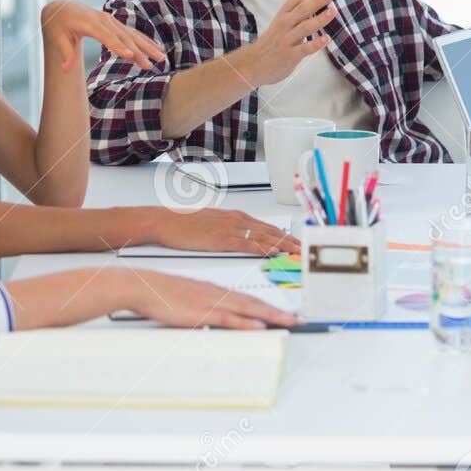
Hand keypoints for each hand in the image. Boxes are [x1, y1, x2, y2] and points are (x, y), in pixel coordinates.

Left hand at [42, 0, 165, 72]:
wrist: (64, 8)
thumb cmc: (60, 24)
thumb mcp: (58, 37)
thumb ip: (65, 53)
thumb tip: (65, 69)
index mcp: (89, 23)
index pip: (106, 36)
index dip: (119, 46)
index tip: (131, 56)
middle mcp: (104, 20)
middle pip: (124, 37)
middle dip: (139, 52)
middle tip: (151, 65)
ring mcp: (111, 20)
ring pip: (132, 34)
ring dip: (148, 46)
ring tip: (161, 58)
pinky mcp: (116, 23)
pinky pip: (132, 32)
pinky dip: (145, 40)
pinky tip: (157, 48)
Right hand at [118, 270, 297, 329]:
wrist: (144, 286)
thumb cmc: (162, 292)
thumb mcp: (189, 299)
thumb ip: (206, 306)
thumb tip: (218, 317)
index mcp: (217, 290)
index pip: (250, 299)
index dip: (271, 306)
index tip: (286, 313)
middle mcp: (220, 294)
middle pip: (256, 303)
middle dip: (280, 312)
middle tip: (300, 319)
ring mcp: (213, 302)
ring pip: (249, 309)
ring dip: (272, 316)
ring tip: (290, 323)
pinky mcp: (202, 311)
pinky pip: (230, 318)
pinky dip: (247, 323)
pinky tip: (260, 326)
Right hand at [154, 208, 298, 256]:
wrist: (165, 221)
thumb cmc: (183, 224)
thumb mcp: (212, 224)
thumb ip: (228, 229)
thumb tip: (240, 237)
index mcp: (235, 217)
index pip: (267, 227)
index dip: (284, 236)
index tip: (296, 243)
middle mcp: (237, 220)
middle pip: (271, 231)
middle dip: (290, 241)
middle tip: (305, 248)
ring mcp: (231, 229)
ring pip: (265, 237)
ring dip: (284, 246)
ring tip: (298, 253)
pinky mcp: (223, 240)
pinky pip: (249, 245)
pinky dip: (265, 249)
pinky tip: (274, 253)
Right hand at [241, 0, 335, 86]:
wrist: (253, 64)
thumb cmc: (272, 40)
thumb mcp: (283, 18)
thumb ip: (298, 0)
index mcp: (284, 14)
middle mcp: (285, 25)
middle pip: (301, 9)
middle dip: (316, 0)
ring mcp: (287, 40)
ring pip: (304, 27)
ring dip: (319, 19)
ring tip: (333, 11)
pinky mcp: (290, 55)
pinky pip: (304, 48)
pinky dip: (315, 44)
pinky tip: (326, 39)